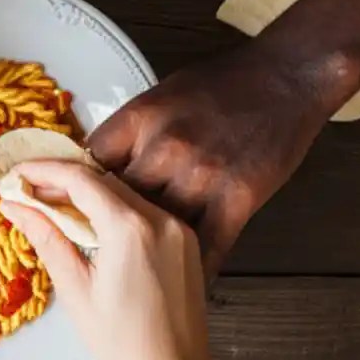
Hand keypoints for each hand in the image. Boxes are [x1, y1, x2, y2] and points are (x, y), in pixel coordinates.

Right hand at [0, 161, 209, 359]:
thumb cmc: (122, 342)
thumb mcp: (75, 289)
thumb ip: (46, 238)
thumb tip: (13, 206)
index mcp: (130, 228)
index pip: (80, 178)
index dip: (43, 171)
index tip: (16, 174)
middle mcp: (160, 219)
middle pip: (104, 180)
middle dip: (63, 180)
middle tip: (28, 191)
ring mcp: (178, 228)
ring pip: (125, 192)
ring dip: (89, 194)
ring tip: (55, 208)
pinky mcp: (186, 240)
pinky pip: (145, 210)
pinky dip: (115, 209)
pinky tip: (92, 225)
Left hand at [86, 46, 324, 275]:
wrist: (287, 77)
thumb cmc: (222, 83)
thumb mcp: (161, 95)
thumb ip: (129, 133)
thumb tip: (96, 164)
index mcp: (140, 119)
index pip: (90, 163)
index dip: (76, 186)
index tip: (71, 202)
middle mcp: (165, 148)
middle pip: (116, 200)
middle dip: (105, 222)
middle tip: (96, 244)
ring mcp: (202, 177)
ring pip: (157, 227)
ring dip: (147, 248)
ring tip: (132, 270)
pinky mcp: (237, 199)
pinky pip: (207, 246)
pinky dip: (193, 267)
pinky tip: (180, 283)